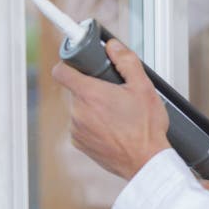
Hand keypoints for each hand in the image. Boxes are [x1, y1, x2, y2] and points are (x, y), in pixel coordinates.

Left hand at [52, 39, 170, 179]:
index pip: (61, 71)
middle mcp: (78, 111)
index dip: (69, 65)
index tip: (79, 66)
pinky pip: (82, 127)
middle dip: (93, 90)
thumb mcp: (144, 87)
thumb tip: (113, 46)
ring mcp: (77, 129)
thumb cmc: (146, 128)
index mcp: (90, 94)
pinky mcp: (80, 144)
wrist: (146, 161)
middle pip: (76, 91)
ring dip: (94, 109)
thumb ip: (126, 61)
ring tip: (118, 116)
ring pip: (80, 109)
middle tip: (115, 95)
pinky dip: (94, 125)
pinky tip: (114, 129)